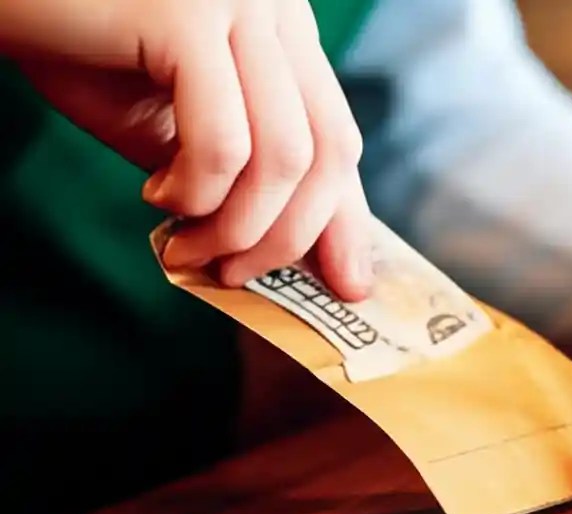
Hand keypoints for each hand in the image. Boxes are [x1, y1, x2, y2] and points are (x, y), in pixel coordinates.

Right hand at [6, 0, 370, 299]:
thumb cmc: (79, 52)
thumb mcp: (175, 122)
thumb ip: (237, 169)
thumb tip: (288, 249)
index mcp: (284, 31)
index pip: (339, 139)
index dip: (348, 221)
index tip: (350, 286)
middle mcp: (277, 10)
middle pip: (329, 154)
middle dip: (289, 237)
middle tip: (236, 277)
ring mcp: (240, 6)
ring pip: (284, 158)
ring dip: (237, 228)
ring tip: (186, 246)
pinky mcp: (189, 18)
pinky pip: (223, 145)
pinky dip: (196, 193)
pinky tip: (156, 195)